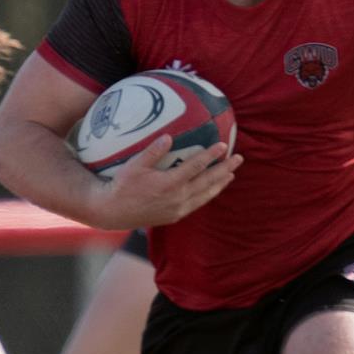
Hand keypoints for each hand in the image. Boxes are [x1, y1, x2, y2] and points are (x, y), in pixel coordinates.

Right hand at [100, 135, 241, 227]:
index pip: (196, 167)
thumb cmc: (122, 185)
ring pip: (205, 195)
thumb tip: (169, 137)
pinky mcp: (175, 216)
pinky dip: (208, 195)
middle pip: (208, 182)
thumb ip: (153, 151)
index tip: (223, 145)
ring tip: (231, 174)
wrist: (114, 212)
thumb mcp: (134, 166)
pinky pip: (197, 204)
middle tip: (239, 159)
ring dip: (220, 184)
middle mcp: (178, 198)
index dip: (211, 155)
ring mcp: (178, 209)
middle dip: (225, 169)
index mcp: (170, 184)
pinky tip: (212, 189)